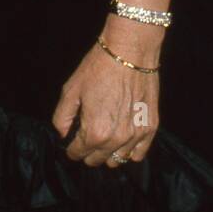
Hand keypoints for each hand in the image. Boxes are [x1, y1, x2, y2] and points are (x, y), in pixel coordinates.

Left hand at [51, 39, 159, 167]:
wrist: (130, 52)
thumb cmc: (98, 68)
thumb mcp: (71, 89)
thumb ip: (62, 117)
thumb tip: (62, 134)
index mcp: (94, 132)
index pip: (78, 153)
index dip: (71, 149)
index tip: (71, 143)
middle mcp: (116, 140)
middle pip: (97, 159)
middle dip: (88, 152)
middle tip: (85, 138)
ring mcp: (135, 136)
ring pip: (117, 160)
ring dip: (108, 153)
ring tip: (104, 139)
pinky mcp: (150, 128)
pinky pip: (139, 154)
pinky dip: (129, 151)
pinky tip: (123, 141)